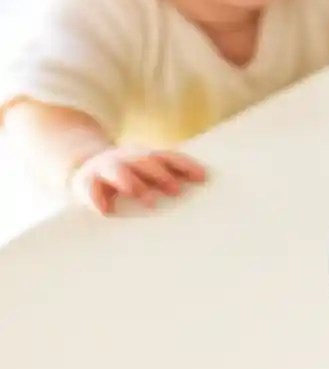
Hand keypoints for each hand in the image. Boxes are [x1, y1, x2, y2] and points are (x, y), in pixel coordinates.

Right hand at [70, 147, 206, 215]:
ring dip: (133, 183)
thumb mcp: (149, 171)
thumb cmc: (130, 175)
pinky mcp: (86, 183)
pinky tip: (107, 212)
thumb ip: (170, 177)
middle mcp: (127, 159)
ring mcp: (105, 168)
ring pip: (119, 172)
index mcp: (146, 156)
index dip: (185, 165)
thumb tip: (202, 187)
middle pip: (145, 162)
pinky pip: (91, 189)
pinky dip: (99, 200)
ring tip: (148, 201)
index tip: (203, 177)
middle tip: (176, 191)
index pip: (168, 156)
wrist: (86, 166)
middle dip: (161, 175)